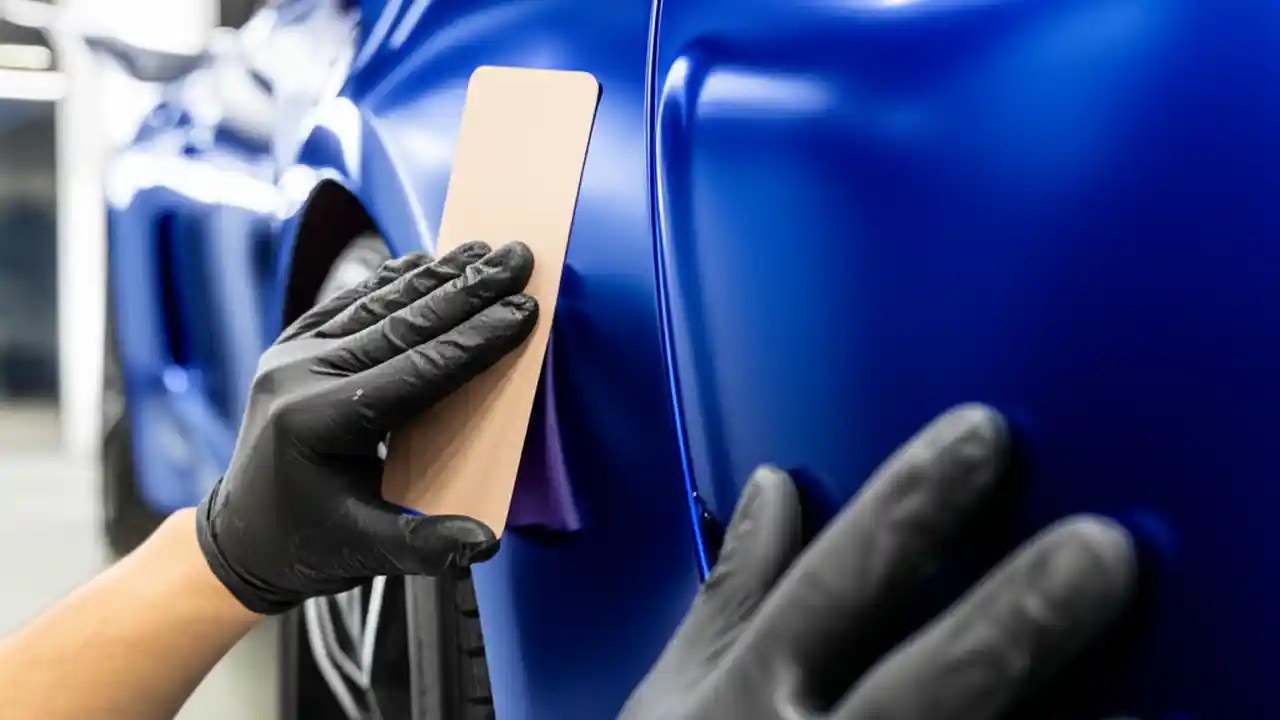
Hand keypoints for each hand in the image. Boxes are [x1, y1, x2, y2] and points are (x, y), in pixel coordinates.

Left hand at [197, 241, 537, 613]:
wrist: (238, 540)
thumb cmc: (307, 547)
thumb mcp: (368, 554)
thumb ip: (428, 546)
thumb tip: (485, 541)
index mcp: (318, 422)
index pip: (416, 371)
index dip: (476, 340)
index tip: (523, 308)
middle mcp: (297, 377)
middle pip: (401, 324)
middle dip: (468, 290)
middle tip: (518, 258)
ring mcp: (289, 356)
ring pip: (377, 304)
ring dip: (437, 275)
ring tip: (485, 250)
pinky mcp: (290, 347)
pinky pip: (349, 303)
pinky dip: (393, 281)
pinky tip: (427, 260)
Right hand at [622, 405, 1136, 719]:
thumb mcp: (672, 700)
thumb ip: (727, 598)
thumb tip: (772, 488)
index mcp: (751, 696)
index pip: (838, 583)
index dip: (910, 506)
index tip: (979, 436)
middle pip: (931, 683)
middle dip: (1011, 615)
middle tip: (1098, 550)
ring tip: (1131, 702)